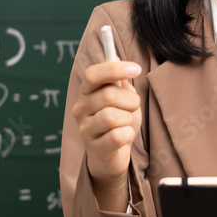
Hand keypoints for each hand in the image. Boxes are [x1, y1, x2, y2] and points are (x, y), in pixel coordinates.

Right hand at [71, 60, 141, 206]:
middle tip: (132, 107)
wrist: (112, 155)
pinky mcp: (95, 148)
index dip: (114, 69)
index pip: (91, 75)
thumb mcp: (121, 98)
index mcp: (85, 92)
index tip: (136, 69)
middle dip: (130, 100)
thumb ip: (120, 82)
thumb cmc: (118, 122)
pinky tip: (124, 136)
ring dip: (127, 118)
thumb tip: (119, 60)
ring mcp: (85, 129)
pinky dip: (128, 134)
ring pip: (111, 116)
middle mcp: (80, 109)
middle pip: (108, 95)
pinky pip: (117, 136)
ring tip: (126, 123)